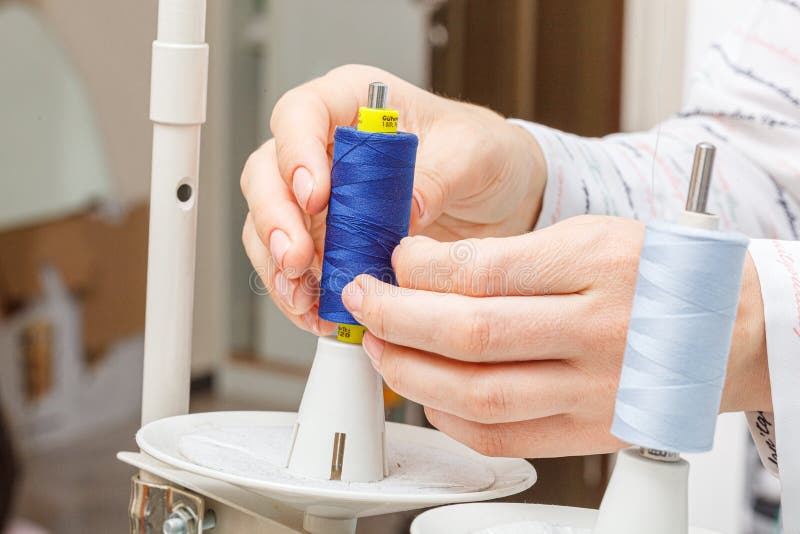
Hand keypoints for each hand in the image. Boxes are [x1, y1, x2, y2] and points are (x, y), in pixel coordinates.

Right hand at [240, 64, 544, 333]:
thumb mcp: (474, 155)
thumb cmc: (484, 155)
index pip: (300, 114)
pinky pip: (294, 266)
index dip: (296, 153)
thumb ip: (437, 176)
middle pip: (267, 173)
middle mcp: (324, 148)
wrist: (500, 200)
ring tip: (304, 299)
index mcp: (354, 103)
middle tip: (297, 260)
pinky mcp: (327, 241)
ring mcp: (320, 197)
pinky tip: (316, 313)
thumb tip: (403, 210)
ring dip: (279, 266)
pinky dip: (300, 292)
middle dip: (275, 221)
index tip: (315, 195)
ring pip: (268, 225)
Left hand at [339, 215, 768, 457]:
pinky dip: (448, 416)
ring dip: (410, 371)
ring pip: (476, 393)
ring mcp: (593, 390)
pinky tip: (424, 392)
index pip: (483, 269)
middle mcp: (597, 330)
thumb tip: (424, 270)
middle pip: (470, 333)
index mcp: (597, 265)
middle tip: (362, 300)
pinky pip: (500, 436)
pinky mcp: (587, 432)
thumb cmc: (658, 275)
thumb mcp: (591, 235)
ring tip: (380, 346)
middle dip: (396, 316)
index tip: (392, 260)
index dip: (419, 268)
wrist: (731, 331)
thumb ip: (511, 255)